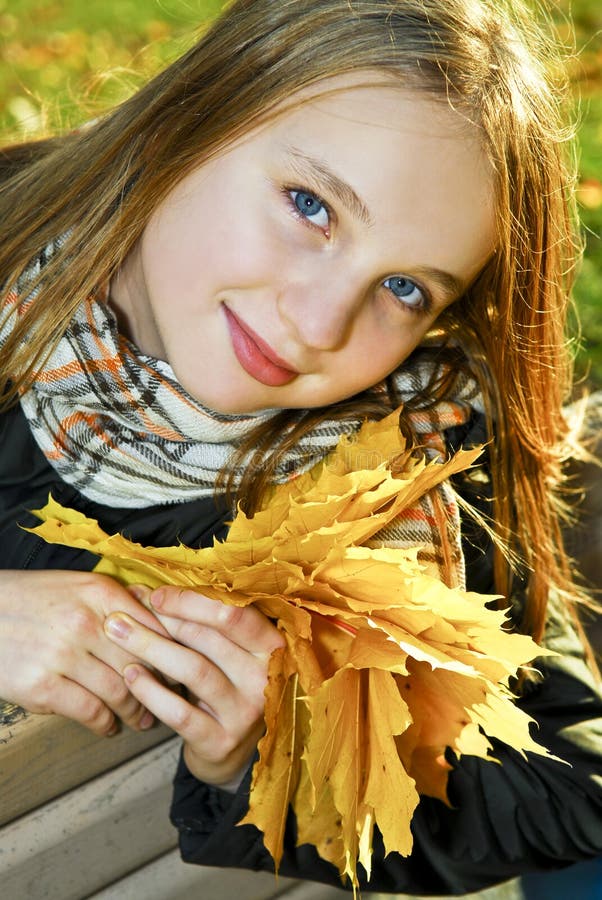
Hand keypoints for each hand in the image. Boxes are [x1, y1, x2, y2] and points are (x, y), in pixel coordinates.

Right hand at [0, 569, 167, 734]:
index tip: (182, 671)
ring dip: (135, 712)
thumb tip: (159, 619)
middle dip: (159, 689)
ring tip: (140, 720)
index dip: (174, 655)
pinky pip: (90, 711)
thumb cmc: (32, 598)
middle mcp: (86, 621)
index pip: (155, 628)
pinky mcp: (41, 686)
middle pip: (142, 663)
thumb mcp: (78, 586)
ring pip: (120, 692)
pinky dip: (105, 724)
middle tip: (168, 702)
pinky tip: (107, 726)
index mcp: (101, 592)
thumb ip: (118, 601)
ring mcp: (63, 654)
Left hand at [104, 586, 284, 791]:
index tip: (154, 596)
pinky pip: (180, 712)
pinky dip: (151, 691)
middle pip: (209, 638)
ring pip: (193, 670)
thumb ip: (194, 622)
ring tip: (117, 634)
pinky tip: (129, 675)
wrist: (231, 751)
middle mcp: (264, 678)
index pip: (234, 614)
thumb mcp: (223, 652)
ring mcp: (245, 712)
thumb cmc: (223, 684)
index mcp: (272, 646)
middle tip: (120, 612)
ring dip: (150, 648)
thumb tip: (141, 591)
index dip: (191, 601)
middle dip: (161, 620)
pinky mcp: (221, 741)